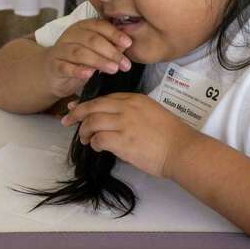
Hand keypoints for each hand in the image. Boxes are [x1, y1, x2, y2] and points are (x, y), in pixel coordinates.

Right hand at [43, 19, 132, 99]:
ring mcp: (60, 50)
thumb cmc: (78, 60)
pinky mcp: (54, 65)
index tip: (128, 43)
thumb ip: (110, 46)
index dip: (114, 34)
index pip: (99, 26)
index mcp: (82, 27)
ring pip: (80, 52)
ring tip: (113, 69)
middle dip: (110, 51)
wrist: (52, 72)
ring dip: (98, 61)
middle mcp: (70, 35)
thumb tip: (127, 44)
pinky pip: (65, 67)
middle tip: (124, 63)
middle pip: (91, 39)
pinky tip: (89, 74)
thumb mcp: (95, 51)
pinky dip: (77, 70)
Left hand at [60, 93, 197, 177]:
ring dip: (84, 131)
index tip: (75, 109)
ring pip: (92, 122)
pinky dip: (95, 143)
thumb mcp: (151, 113)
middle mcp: (127, 107)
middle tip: (66, 121)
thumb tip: (112, 120)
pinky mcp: (123, 140)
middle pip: (92, 106)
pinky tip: (98, 147)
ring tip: (86, 140)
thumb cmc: (170, 136)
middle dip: (76, 114)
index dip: (86, 104)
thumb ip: (131, 112)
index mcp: (134, 99)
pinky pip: (99, 139)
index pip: (104, 98)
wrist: (182, 150)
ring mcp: (124, 123)